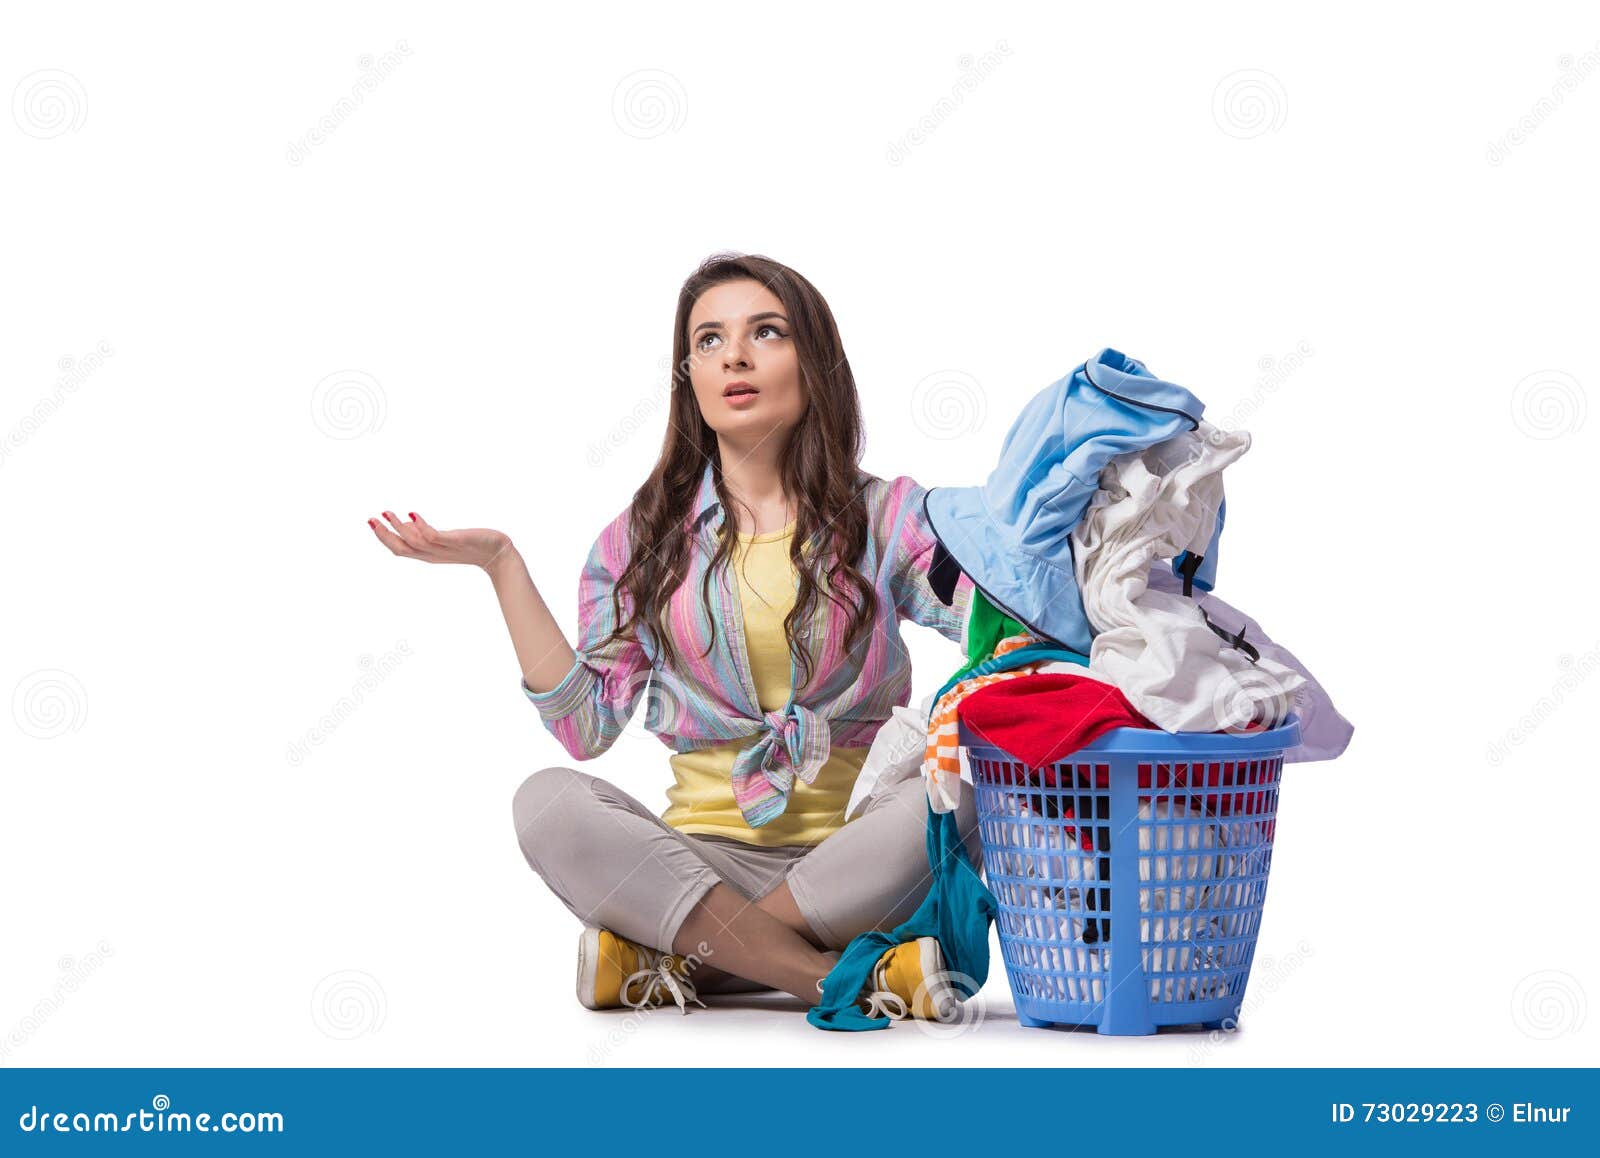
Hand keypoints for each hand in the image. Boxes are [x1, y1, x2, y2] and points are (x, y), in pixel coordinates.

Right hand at [367, 510, 514, 571]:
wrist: (498, 554)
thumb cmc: (474, 546)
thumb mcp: (445, 540)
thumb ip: (427, 534)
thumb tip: (407, 522)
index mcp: (429, 554)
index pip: (400, 549)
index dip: (384, 537)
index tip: (371, 521)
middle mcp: (433, 554)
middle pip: (401, 549)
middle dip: (384, 535)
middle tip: (370, 519)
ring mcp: (443, 549)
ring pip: (414, 543)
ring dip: (398, 527)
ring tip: (387, 512)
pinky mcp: (456, 542)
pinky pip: (434, 537)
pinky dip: (421, 526)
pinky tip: (413, 514)